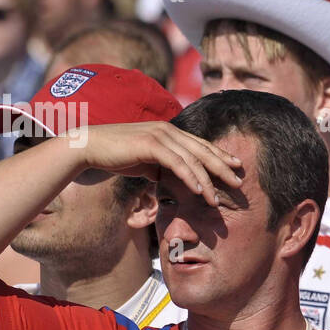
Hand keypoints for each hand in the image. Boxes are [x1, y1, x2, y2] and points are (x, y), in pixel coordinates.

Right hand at [64, 122, 242, 204]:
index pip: (200, 145)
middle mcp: (169, 130)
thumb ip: (160, 167)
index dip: (220, 156)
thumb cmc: (116, 155)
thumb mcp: (145, 161)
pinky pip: (176, 163)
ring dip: (208, 180)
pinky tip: (200, 190)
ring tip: (218, 199)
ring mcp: (160, 136)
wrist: (89, 147)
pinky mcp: (151, 144)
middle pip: (203, 150)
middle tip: (239, 182)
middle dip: (223, 167)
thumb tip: (169, 178)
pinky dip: (190, 177)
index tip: (236, 167)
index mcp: (169, 132)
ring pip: (192, 159)